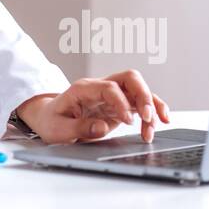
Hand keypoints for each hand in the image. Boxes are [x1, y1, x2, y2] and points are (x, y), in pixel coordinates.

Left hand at [18, 70, 170, 143]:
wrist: (49, 120)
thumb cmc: (52, 121)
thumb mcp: (58, 129)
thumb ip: (78, 128)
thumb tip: (101, 127)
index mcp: (83, 88)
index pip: (109, 87)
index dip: (121, 103)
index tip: (127, 122)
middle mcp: (101, 88)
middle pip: (129, 78)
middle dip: (143, 96)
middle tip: (147, 118)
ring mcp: (112, 96)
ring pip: (139, 90)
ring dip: (151, 107)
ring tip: (151, 130)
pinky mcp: (119, 107)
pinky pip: (140, 104)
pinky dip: (152, 111)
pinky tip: (160, 122)